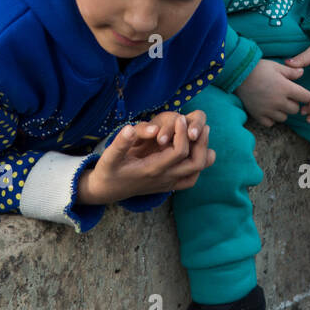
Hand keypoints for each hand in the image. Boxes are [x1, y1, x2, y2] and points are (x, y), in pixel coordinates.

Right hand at [78, 110, 213, 203]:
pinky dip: (198, 165)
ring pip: (196, 171)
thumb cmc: (108, 170)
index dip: (183, 133)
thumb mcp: (108, 156)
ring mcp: (168, 183)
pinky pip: (191, 178)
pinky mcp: (168, 185)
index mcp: (152, 169)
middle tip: (200, 125)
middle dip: (201, 142)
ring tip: (201, 134)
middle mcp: (164, 178)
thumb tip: (130, 128)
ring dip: (203, 152)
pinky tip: (195, 150)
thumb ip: (120, 143)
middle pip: (195, 163)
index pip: (179, 152)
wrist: (106, 191)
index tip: (180, 118)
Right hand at [236, 59, 309, 127]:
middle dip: (294, 103)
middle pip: (295, 110)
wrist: (238, 75)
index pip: (306, 97)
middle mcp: (278, 101)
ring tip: (276, 102)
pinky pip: (270, 123)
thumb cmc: (258, 68)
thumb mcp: (276, 66)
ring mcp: (268, 110)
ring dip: (283, 112)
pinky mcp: (258, 115)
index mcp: (285, 88)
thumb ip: (291, 72)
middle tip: (286, 96)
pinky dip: (271, 118)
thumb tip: (303, 73)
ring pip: (284, 118)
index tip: (301, 93)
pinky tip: (268, 109)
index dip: (306, 95)